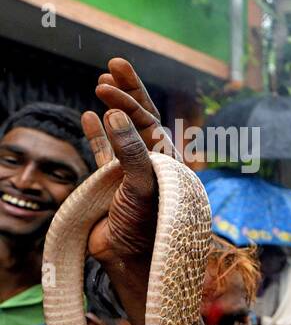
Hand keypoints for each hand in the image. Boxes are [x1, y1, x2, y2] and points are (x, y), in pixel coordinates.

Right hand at [82, 59, 172, 266]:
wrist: (132, 260)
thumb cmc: (147, 224)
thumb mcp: (143, 184)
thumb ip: (131, 150)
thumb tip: (115, 113)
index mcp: (168, 160)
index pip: (149, 120)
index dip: (131, 98)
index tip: (109, 82)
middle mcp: (151, 162)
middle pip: (140, 118)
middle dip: (128, 92)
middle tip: (114, 65)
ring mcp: (130, 172)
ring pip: (121, 132)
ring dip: (113, 109)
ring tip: (102, 84)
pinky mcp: (111, 185)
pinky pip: (104, 153)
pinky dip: (97, 134)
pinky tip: (88, 115)